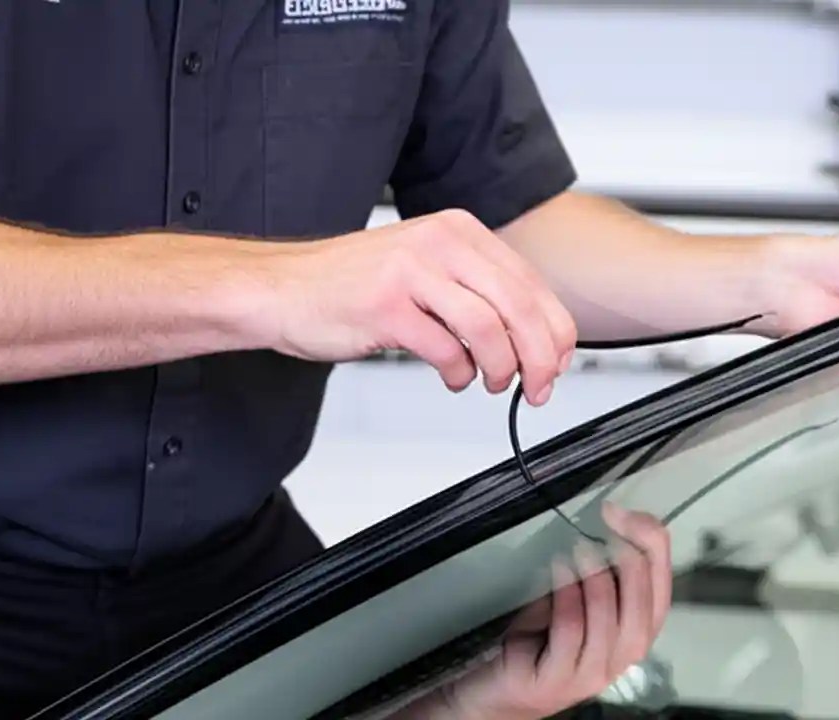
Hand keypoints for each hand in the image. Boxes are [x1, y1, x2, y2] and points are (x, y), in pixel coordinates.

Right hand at [256, 209, 576, 404]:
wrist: (281, 289)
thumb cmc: (353, 285)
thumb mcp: (427, 268)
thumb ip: (477, 292)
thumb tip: (533, 338)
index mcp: (458, 230)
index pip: (530, 283)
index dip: (554, 331)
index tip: (557, 363)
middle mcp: (440, 243)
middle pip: (519, 305)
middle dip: (540, 357)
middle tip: (539, 388)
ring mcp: (412, 272)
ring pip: (489, 328)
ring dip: (501, 368)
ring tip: (492, 382)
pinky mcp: (386, 306)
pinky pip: (445, 349)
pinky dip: (459, 373)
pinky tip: (453, 376)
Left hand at [401, 504, 671, 719]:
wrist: (501, 689)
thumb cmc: (541, 639)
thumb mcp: (578, 600)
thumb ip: (602, 574)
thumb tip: (616, 522)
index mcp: (636, 632)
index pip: (662, 587)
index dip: (651, 545)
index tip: (623, 513)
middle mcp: (623, 656)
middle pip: (645, 605)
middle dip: (631, 558)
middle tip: (608, 525)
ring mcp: (592, 673)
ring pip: (608, 618)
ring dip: (596, 576)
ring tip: (579, 547)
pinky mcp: (557, 680)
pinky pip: (570, 630)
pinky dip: (566, 594)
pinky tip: (556, 570)